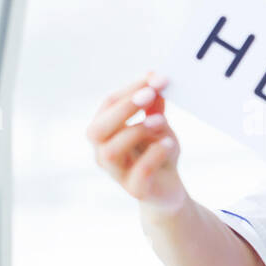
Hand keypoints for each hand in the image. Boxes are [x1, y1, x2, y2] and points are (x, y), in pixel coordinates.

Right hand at [85, 70, 186, 217]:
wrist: (169, 190)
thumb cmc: (158, 152)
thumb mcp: (158, 123)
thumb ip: (154, 103)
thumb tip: (155, 75)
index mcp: (105, 132)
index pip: (108, 105)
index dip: (131, 89)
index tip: (157, 78)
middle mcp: (102, 154)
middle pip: (96, 130)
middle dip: (123, 109)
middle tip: (149, 94)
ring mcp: (117, 174)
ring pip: (110, 152)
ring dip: (136, 130)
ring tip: (161, 122)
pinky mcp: (135, 190)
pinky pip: (139, 171)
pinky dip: (155, 153)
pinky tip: (169, 143)